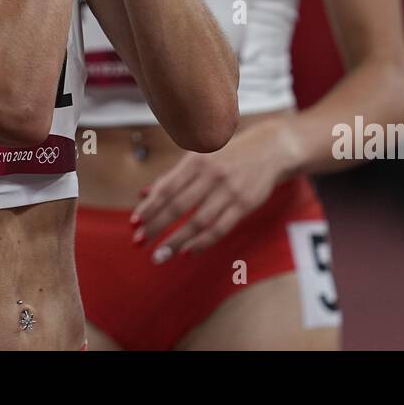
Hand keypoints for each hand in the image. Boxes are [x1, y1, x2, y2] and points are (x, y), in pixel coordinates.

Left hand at [129, 119, 298, 261]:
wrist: (269, 149)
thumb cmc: (227, 155)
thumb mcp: (199, 158)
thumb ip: (172, 177)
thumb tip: (143, 194)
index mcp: (197, 161)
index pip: (168, 187)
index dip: (150, 206)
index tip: (135, 222)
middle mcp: (212, 174)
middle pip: (179, 206)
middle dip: (157, 225)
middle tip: (140, 241)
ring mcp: (230, 190)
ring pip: (198, 221)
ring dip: (177, 240)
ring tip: (160, 255)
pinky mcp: (245, 204)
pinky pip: (220, 228)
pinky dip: (202, 242)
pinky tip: (188, 252)